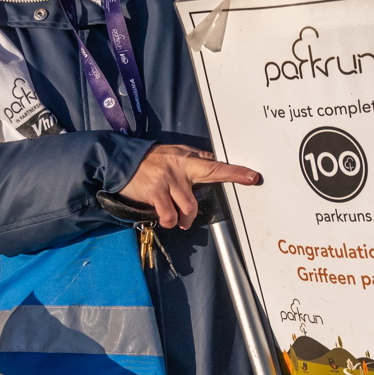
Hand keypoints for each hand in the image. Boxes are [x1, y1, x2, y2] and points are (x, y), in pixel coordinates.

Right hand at [119, 144, 261, 229]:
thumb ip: (194, 159)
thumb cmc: (152, 160)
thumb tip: (214, 159)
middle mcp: (180, 168)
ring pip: (188, 207)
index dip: (235, 172)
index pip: (215, 165)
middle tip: (196, 217)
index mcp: (188, 159)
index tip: (252, 177)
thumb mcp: (174, 153)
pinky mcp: (155, 192)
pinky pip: (169, 215)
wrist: (121, 160)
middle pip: (202, 188)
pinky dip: (169, 221)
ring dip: (185, 219)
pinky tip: (166, 218)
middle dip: (205, 205)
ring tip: (179, 220)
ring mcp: (168, 180)